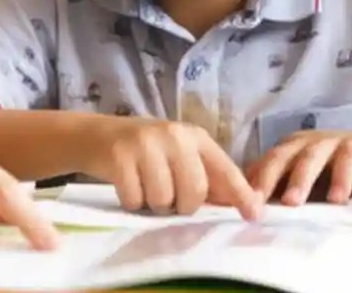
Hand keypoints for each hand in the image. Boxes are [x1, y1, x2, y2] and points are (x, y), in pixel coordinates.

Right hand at [79, 117, 260, 219]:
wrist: (96, 135)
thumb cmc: (146, 152)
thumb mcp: (179, 156)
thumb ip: (208, 178)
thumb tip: (245, 206)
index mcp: (194, 136)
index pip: (225, 169)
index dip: (241, 194)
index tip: (255, 215)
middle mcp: (173, 135)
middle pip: (194, 191)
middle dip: (181, 205)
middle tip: (168, 196)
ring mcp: (145, 143)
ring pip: (163, 199)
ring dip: (154, 204)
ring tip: (146, 187)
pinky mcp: (120, 156)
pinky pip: (135, 200)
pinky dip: (132, 202)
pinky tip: (128, 185)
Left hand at [246, 130, 351, 205]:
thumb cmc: (340, 174)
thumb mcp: (310, 184)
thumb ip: (284, 193)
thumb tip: (250, 215)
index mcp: (288, 151)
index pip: (262, 165)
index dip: (248, 185)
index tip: (235, 209)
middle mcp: (305, 143)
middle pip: (280, 157)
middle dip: (266, 180)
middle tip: (255, 203)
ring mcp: (331, 141)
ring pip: (310, 157)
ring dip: (300, 180)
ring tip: (292, 203)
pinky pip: (347, 159)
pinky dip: (341, 178)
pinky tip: (337, 199)